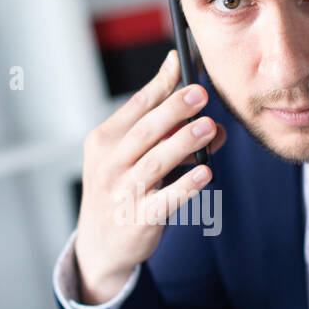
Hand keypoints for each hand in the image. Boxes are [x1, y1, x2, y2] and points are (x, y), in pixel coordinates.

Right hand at [74, 50, 226, 303]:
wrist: (100, 245)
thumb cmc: (120, 190)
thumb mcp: (127, 157)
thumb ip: (162, 134)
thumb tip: (205, 114)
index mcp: (104, 141)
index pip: (135, 106)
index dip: (160, 84)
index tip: (183, 63)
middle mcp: (110, 164)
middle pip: (145, 131)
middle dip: (173, 110)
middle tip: (200, 94)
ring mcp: (123, 192)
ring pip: (156, 162)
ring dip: (183, 143)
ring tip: (209, 127)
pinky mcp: (139, 219)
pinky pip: (165, 200)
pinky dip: (185, 186)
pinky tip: (205, 172)